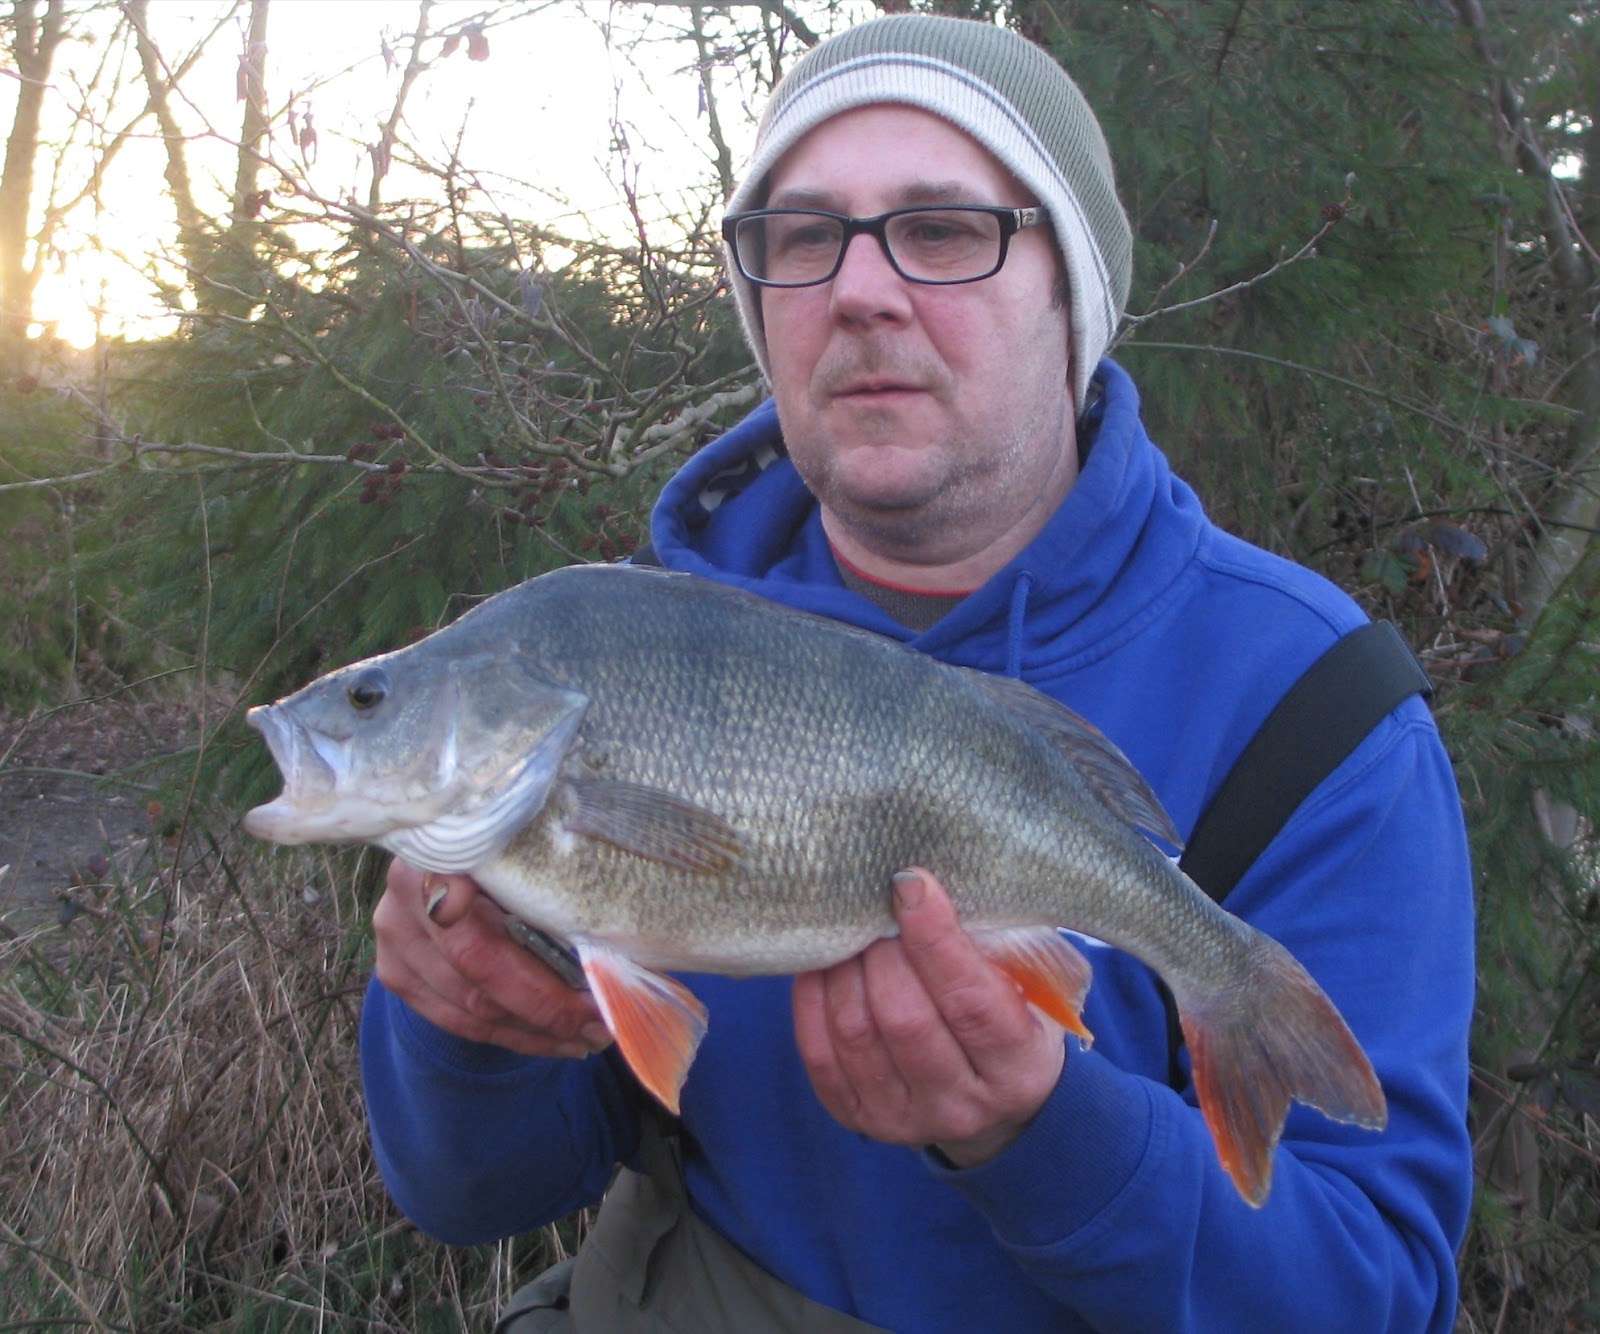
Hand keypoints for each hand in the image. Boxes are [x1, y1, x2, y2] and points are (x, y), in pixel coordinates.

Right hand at [372, 858, 610, 1059]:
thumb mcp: (536, 848)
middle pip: (479, 977)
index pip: (484, 937)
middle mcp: (407, 893)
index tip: (595, 1000)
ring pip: (469, 1009)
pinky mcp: (396, 971)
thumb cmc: (515, 842)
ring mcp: (394, 936)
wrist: (456, 843)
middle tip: (602, 1026)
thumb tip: (614, 948)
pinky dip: (510, 1033)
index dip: (540, 984)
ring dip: (534, 1032)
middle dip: (547, 1011)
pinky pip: (456, 1020)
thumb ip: (559, 886)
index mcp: (447, 853)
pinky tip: (552, 1037)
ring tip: (587, 1036)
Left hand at [792, 869, 1065, 1167]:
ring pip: (855, 1033)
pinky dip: (814, 997)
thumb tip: (917, 886)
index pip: (970, 1001)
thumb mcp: (1022, 988)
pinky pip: (818, 1052)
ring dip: (845, 968)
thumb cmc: (1008, 1019)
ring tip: (850, 929)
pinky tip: (825, 963)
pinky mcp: (856, 1117)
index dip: (935, 938)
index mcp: (1015, 1069)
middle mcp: (960, 1106)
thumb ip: (982, 947)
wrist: (991, 1102)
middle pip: (905, 1019)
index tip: (910, 883)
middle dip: (883, 951)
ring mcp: (903, 1119)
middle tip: (877, 908)